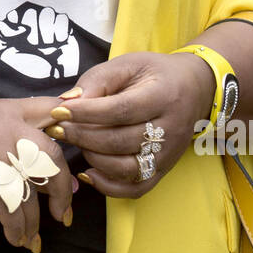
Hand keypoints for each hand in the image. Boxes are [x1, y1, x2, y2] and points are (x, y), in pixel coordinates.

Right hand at [0, 98, 73, 249]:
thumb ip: (16, 138)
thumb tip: (57, 169)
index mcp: (9, 109)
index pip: (55, 109)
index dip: (77, 129)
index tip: (85, 156)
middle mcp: (5, 122)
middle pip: (52, 154)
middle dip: (62, 190)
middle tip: (63, 214)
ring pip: (31, 185)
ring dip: (35, 219)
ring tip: (32, 238)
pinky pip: (10, 203)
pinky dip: (15, 226)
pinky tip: (15, 238)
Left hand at [47, 52, 212, 198]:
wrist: (196, 89)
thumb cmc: (155, 74)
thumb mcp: (129, 63)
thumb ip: (98, 80)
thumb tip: (68, 102)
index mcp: (162, 95)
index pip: (121, 109)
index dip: (87, 113)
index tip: (58, 111)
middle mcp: (171, 128)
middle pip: (121, 141)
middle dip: (82, 136)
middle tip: (57, 128)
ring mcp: (169, 154)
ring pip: (126, 168)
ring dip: (92, 158)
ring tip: (75, 142)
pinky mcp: (165, 170)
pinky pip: (136, 188)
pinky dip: (109, 186)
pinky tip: (88, 172)